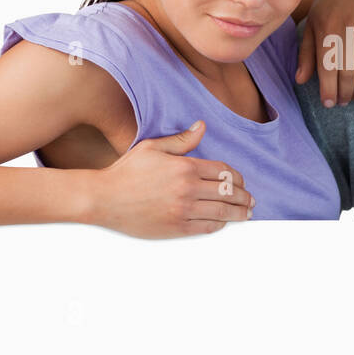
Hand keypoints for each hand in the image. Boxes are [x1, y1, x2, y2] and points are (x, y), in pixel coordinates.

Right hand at [87, 121, 252, 237]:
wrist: (103, 199)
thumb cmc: (126, 172)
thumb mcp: (152, 147)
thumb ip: (181, 140)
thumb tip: (201, 126)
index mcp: (185, 167)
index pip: (224, 171)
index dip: (237, 177)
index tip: (241, 182)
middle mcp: (188, 189)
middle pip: (228, 192)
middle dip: (244, 197)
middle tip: (250, 201)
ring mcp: (183, 210)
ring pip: (223, 211)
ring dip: (239, 213)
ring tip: (246, 214)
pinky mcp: (176, 228)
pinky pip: (207, 227)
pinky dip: (220, 224)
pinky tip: (224, 222)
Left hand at [295, 0, 353, 106]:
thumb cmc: (328, 6)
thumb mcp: (312, 25)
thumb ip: (306, 54)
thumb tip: (300, 80)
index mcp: (327, 29)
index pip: (328, 68)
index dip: (328, 90)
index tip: (328, 103)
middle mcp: (349, 29)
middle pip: (349, 72)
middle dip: (345, 93)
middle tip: (342, 102)